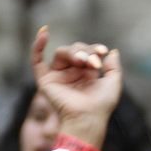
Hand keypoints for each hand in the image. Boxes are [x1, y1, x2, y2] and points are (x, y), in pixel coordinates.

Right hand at [29, 27, 121, 143]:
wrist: (88, 118)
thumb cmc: (101, 105)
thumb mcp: (113, 83)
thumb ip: (114, 67)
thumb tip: (112, 51)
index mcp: (86, 72)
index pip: (87, 52)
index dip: (94, 49)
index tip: (103, 51)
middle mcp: (71, 72)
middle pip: (74, 50)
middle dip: (84, 51)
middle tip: (93, 62)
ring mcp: (58, 75)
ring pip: (61, 53)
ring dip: (73, 52)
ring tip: (83, 61)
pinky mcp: (45, 80)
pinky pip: (36, 59)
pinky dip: (37, 45)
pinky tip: (44, 32)